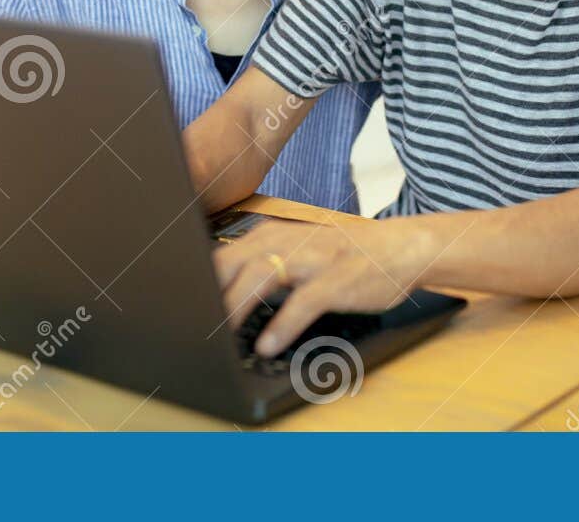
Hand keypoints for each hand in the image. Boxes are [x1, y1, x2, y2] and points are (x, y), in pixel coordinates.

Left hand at [212, 219, 427, 356]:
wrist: (399, 247)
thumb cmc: (340, 256)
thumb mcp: (294, 251)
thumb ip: (260, 264)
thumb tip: (218, 290)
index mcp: (270, 235)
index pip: (220, 255)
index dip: (197, 281)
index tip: (179, 307)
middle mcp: (286, 241)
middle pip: (232, 262)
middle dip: (209, 292)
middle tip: (192, 324)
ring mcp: (312, 258)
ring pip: (262, 275)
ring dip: (237, 305)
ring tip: (221, 334)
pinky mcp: (337, 280)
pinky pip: (305, 301)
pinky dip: (284, 323)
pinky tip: (268, 343)